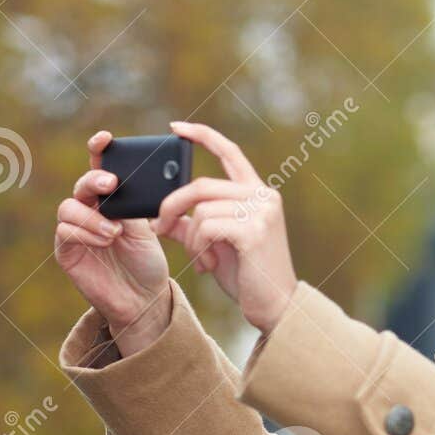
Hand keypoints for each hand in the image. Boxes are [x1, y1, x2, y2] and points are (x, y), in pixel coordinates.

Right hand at [53, 130, 170, 354]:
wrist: (144, 297)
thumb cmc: (147, 260)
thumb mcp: (148, 225)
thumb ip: (137, 201)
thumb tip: (144, 177)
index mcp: (111, 197)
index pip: (99, 166)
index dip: (98, 149)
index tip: (105, 138)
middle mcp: (90, 209)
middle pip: (82, 184)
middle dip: (94, 180)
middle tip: (111, 185)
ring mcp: (75, 229)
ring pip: (68, 207)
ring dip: (92, 216)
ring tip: (115, 232)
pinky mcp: (66, 251)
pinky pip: (65, 231)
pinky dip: (85, 233)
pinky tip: (105, 240)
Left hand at [153, 120, 297, 334]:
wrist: (276, 307)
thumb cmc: (248, 276)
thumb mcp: (216, 244)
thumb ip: (193, 225)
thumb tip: (162, 215)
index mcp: (258, 193)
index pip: (229, 152)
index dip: (202, 135)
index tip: (175, 127)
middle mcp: (264, 196)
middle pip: (201, 185)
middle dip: (172, 206)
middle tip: (158, 228)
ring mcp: (262, 212)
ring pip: (201, 209)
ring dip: (191, 238)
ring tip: (200, 260)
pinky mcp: (254, 231)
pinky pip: (207, 226)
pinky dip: (199, 247)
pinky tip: (208, 266)